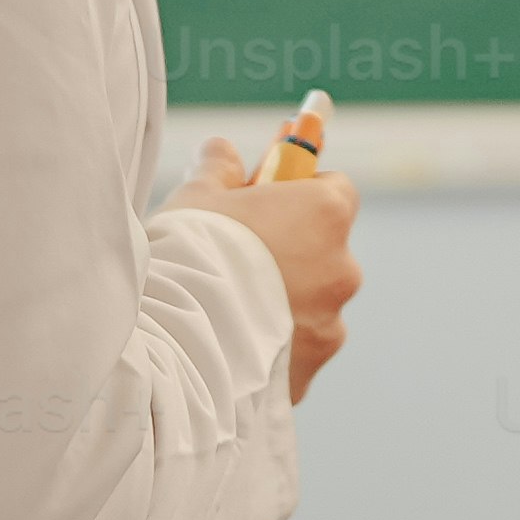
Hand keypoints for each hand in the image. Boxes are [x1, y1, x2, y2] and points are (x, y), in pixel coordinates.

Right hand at [184, 138, 361, 402]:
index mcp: (325, 213)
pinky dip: (274, 349)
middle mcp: (342, 268)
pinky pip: (296, 352)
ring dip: (284, 304)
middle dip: (291, 253)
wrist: (177, 339)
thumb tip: (223, 150)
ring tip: (226, 311)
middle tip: (238, 259)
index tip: (270, 198)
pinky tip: (231, 348)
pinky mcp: (312, 369)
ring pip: (312, 306)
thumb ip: (219, 170)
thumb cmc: (189, 254)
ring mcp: (331, 324)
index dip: (301, 192)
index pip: (335, 190)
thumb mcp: (197, 197)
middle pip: (324, 252)